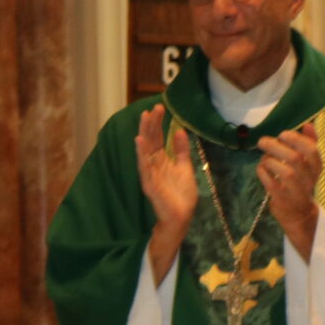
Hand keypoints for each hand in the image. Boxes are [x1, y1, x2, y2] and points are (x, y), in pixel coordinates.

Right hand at [135, 105, 196, 225]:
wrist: (181, 216)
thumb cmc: (181, 195)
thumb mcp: (185, 167)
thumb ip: (181, 150)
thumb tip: (179, 131)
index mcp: (161, 160)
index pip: (157, 138)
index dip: (158, 124)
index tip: (159, 108)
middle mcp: (153, 164)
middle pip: (150, 140)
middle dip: (152, 124)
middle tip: (154, 108)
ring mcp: (149, 173)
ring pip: (145, 150)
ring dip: (144, 133)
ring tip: (144, 118)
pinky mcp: (149, 183)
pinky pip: (144, 166)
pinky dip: (141, 153)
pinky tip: (139, 141)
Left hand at [257, 122, 322, 259]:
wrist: (299, 214)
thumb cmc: (300, 183)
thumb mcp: (308, 164)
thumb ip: (309, 143)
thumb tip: (309, 124)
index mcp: (316, 167)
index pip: (311, 149)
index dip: (295, 139)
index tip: (282, 135)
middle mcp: (308, 179)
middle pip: (294, 158)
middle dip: (276, 146)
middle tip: (263, 142)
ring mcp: (295, 190)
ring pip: (282, 170)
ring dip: (268, 160)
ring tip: (264, 158)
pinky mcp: (282, 199)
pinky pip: (270, 182)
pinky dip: (263, 172)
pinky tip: (261, 169)